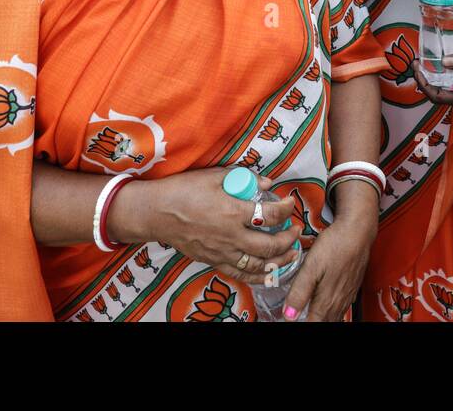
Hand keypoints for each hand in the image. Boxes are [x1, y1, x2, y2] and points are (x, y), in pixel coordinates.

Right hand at [121, 168, 301, 284]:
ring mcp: (222, 252)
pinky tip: (269, 274)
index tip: (290, 203)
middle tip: (296, 230)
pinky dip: (258, 276)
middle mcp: (231, 236)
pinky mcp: (213, 262)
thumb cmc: (183, 190)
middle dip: (289, 239)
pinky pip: (240, 274)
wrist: (156, 213)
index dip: (286, 209)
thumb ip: (244, 179)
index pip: (271, 214)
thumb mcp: (215, 176)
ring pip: (258, 265)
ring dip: (280, 260)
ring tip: (291, 253)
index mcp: (233, 211)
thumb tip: (268, 183)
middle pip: (270, 245)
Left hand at [280, 205, 377, 320]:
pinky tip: (329, 306)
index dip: (300, 322)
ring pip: (335, 316)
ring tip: (311, 317)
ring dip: (323, 319)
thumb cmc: (336, 244)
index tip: (291, 319)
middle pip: (324, 321)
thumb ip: (299, 292)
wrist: (358, 230)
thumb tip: (289, 315)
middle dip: (312, 322)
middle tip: (300, 318)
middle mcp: (340, 300)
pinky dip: (333, 311)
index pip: (312, 323)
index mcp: (328, 299)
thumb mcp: (311, 266)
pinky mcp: (353, 285)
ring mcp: (348, 293)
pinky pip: (343, 306)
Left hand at [413, 46, 452, 111]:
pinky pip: (449, 88)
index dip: (423, 83)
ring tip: (424, 62)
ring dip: (431, 78)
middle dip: (424, 80)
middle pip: (436, 95)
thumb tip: (444, 61)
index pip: (436, 96)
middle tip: (417, 62)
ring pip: (441, 92)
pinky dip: (441, 78)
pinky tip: (438, 66)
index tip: (417, 67)